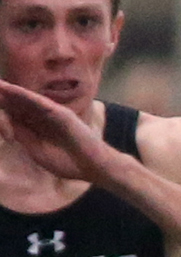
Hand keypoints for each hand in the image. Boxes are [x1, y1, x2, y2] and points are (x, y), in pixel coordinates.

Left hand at [0, 82, 117, 183]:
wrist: (94, 168)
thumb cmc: (70, 163)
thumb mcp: (38, 151)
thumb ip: (24, 137)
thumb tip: (7, 124)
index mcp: (39, 128)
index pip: (16, 114)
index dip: (1, 107)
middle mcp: (44, 118)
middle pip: (19, 104)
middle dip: (2, 97)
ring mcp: (53, 114)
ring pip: (26, 100)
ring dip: (9, 91)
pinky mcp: (61, 114)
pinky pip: (39, 103)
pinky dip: (23, 95)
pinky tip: (9, 89)